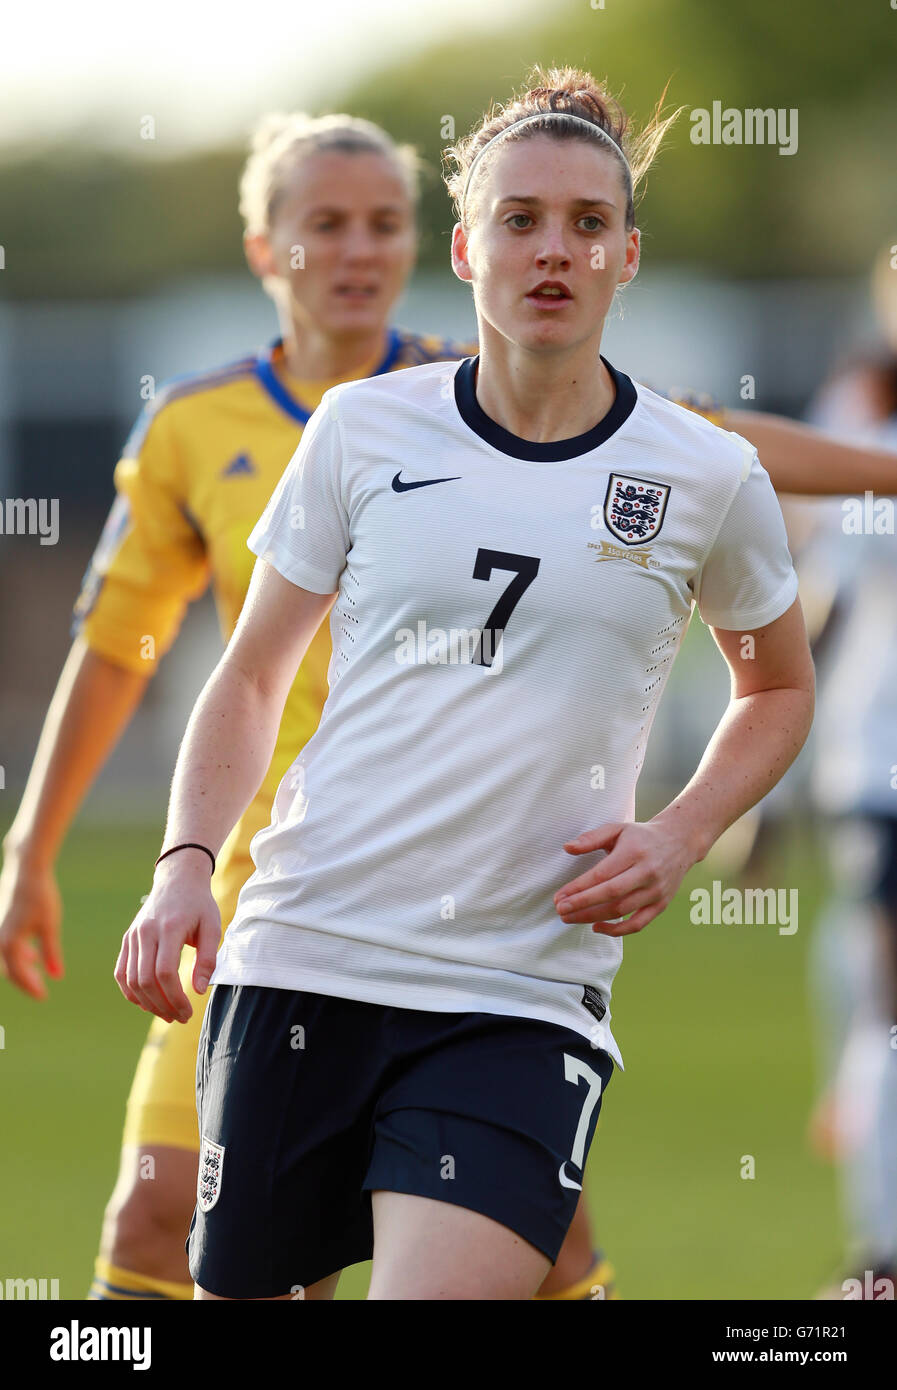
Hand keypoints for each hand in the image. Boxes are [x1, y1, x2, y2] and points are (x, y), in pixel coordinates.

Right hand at [0, 850, 63, 997]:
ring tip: (39, 971)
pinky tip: (32, 952)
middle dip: (24, 980)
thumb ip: (51, 953)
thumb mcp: (50, 926)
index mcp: (9, 944)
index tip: (43, 996)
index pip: (19, 975)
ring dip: (21, 967)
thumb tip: (56, 976)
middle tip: (40, 988)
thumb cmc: (40, 897)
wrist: (26, 871)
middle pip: (9, 970)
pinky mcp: (0, 922)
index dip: (31, 988)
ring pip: (6, 958)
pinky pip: (6, 946)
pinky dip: (18, 953)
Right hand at [114, 851, 220, 1023]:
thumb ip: (208, 958)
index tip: (188, 1012)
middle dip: (162, 1005)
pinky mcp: (127, 939)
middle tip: (179, 1017)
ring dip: (147, 1003)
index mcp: (169, 928)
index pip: (165, 972)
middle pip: (145, 980)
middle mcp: (146, 932)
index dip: (175, 998)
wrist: (177, 880)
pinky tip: (147, 1003)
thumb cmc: (199, 905)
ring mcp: (133, 936)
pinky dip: (131, 991)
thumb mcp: (212, 927)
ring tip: (166, 1014)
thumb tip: (199, 990)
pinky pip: (121, 972)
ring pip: (131, 979)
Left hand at [553, 818, 697, 936]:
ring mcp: (656, 891)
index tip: (559, 896)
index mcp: (634, 852)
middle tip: (560, 910)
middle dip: (582, 905)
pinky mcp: (661, 904)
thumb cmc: (641, 836)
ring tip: (570, 918)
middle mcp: (647, 872)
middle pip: (610, 895)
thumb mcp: (617, 829)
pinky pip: (638, 924)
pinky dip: (617, 931)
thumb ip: (592, 838)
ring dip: (593, 918)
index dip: (578, 888)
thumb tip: (567, 848)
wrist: (680, 842)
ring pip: (621, 910)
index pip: (601, 875)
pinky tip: (597, 927)